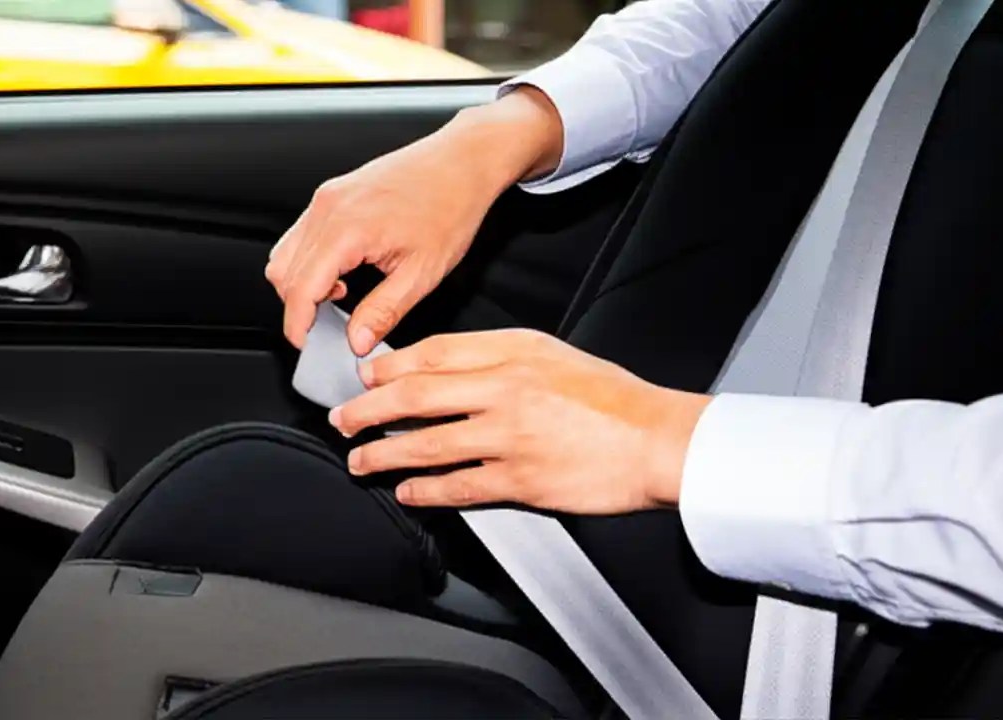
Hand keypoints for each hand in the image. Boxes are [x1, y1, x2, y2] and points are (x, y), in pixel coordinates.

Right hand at [266, 87, 562, 354]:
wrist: (462, 161)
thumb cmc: (450, 206)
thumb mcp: (422, 273)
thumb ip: (383, 311)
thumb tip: (357, 341)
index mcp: (347, 229)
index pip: (299, 289)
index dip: (297, 324)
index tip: (306, 345)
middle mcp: (328, 208)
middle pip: (283, 273)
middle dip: (299, 307)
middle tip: (330, 328)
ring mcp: (327, 197)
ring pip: (286, 254)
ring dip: (302, 284)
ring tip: (341, 297)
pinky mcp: (332, 192)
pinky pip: (301, 235)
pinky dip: (309, 262)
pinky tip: (343, 272)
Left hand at [327, 329, 711, 514]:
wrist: (658, 441)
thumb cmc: (612, 400)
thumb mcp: (553, 353)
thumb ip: (497, 356)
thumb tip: (441, 366)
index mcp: (512, 352)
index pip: (432, 353)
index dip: (387, 366)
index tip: (365, 377)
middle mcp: (505, 389)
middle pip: (414, 396)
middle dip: (366, 410)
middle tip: (344, 420)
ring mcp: (508, 437)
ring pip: (425, 444)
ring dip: (383, 455)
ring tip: (362, 461)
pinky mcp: (519, 481)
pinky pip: (456, 486)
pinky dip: (423, 491)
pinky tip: (407, 492)